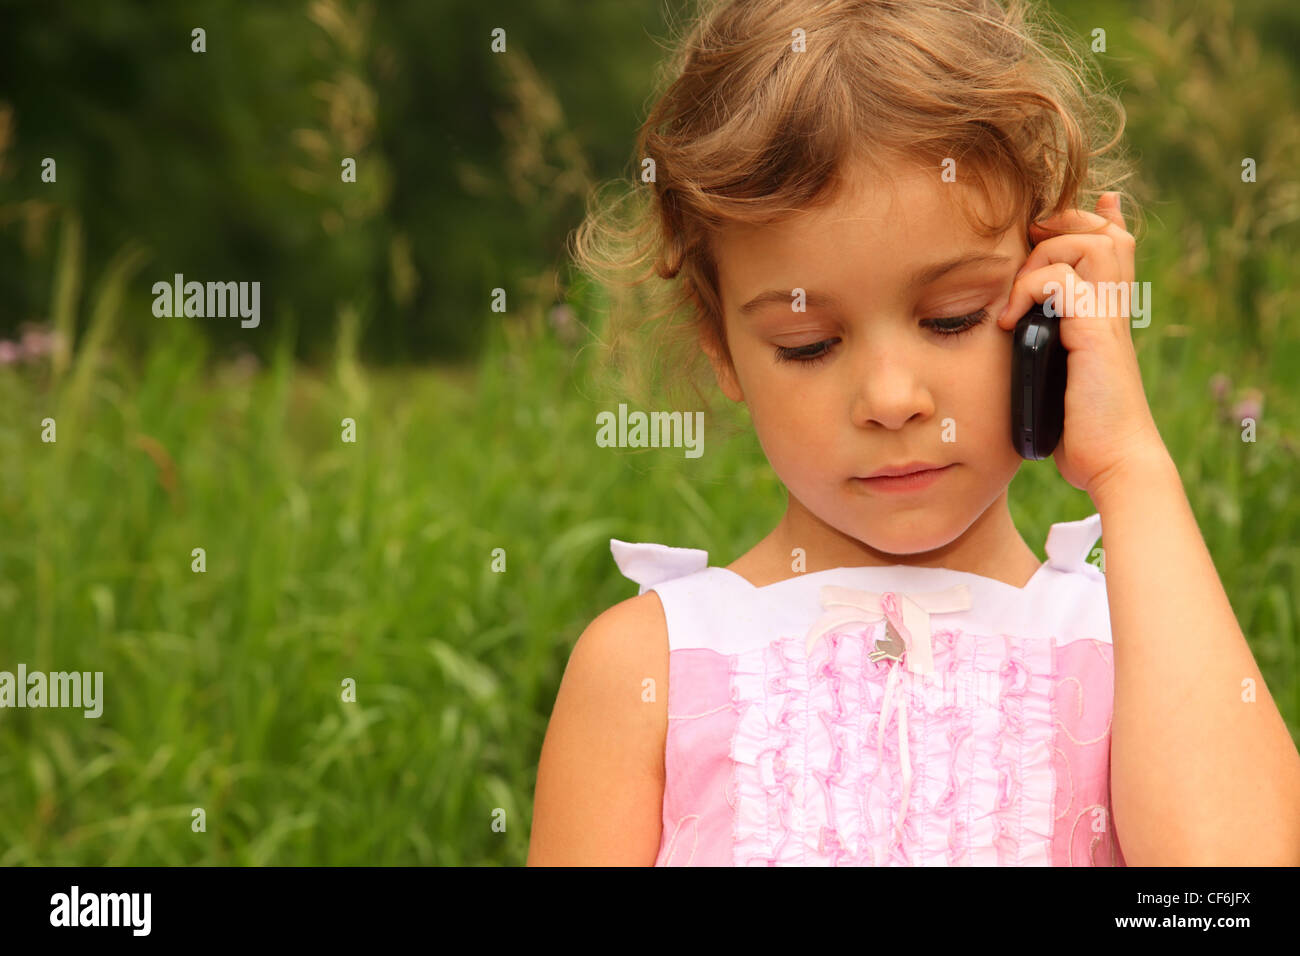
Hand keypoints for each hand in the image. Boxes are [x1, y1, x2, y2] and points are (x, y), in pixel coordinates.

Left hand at [996, 192, 1167, 501]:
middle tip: (1025, 253)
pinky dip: (1029, 289)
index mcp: (1106, 315)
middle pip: (1102, 233)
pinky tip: (1009, 322)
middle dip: (1059, 229)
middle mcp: (1112, 310)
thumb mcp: (1059, 378)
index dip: (1097, 219)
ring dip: (1041, 259)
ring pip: (1086, 244)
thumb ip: (1046, 350)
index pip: (1113, 246)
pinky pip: (1061, 281)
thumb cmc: (1082, 431)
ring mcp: (1107, 319)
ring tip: (1016, 299)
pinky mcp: (1095, 334)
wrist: (1114, 462)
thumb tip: (1016, 341)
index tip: (1096, 203)